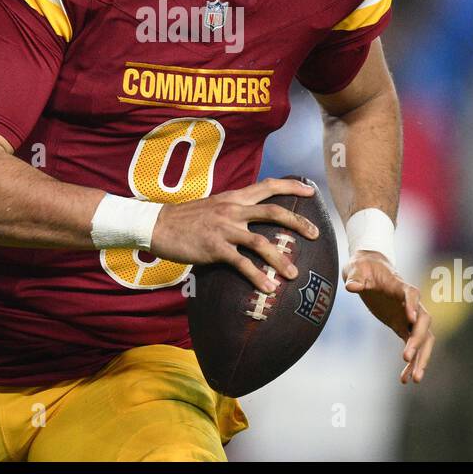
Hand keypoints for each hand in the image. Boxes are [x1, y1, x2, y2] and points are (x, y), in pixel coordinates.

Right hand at [149, 178, 318, 293]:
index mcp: (234, 197)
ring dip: (280, 259)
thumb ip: (233, 209)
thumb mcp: (212, 205)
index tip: (310, 190)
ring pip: (261, 242)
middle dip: (298, 223)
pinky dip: (257, 277)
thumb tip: (251, 217)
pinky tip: (268, 288)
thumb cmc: (185, 218)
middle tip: (315, 234)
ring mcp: (224, 228)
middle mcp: (233, 209)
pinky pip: (241, 264)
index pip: (268, 185)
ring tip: (294, 274)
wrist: (157, 224)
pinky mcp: (215, 248)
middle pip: (274, 212)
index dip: (291, 185)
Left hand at [343, 251, 434, 384]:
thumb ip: (356, 277)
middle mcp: (410, 303)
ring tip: (414, 379)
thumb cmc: (363, 266)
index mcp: (400, 285)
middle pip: (424, 321)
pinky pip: (412, 346)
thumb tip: (352, 287)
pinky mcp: (402, 326)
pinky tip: (403, 379)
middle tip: (407, 358)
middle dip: (419, 340)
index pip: (412, 294)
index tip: (411, 319)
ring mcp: (408, 316)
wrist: (368, 268)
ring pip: (424, 338)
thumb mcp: (356, 268)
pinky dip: (410, 362)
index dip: (413, 305)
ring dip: (421, 358)